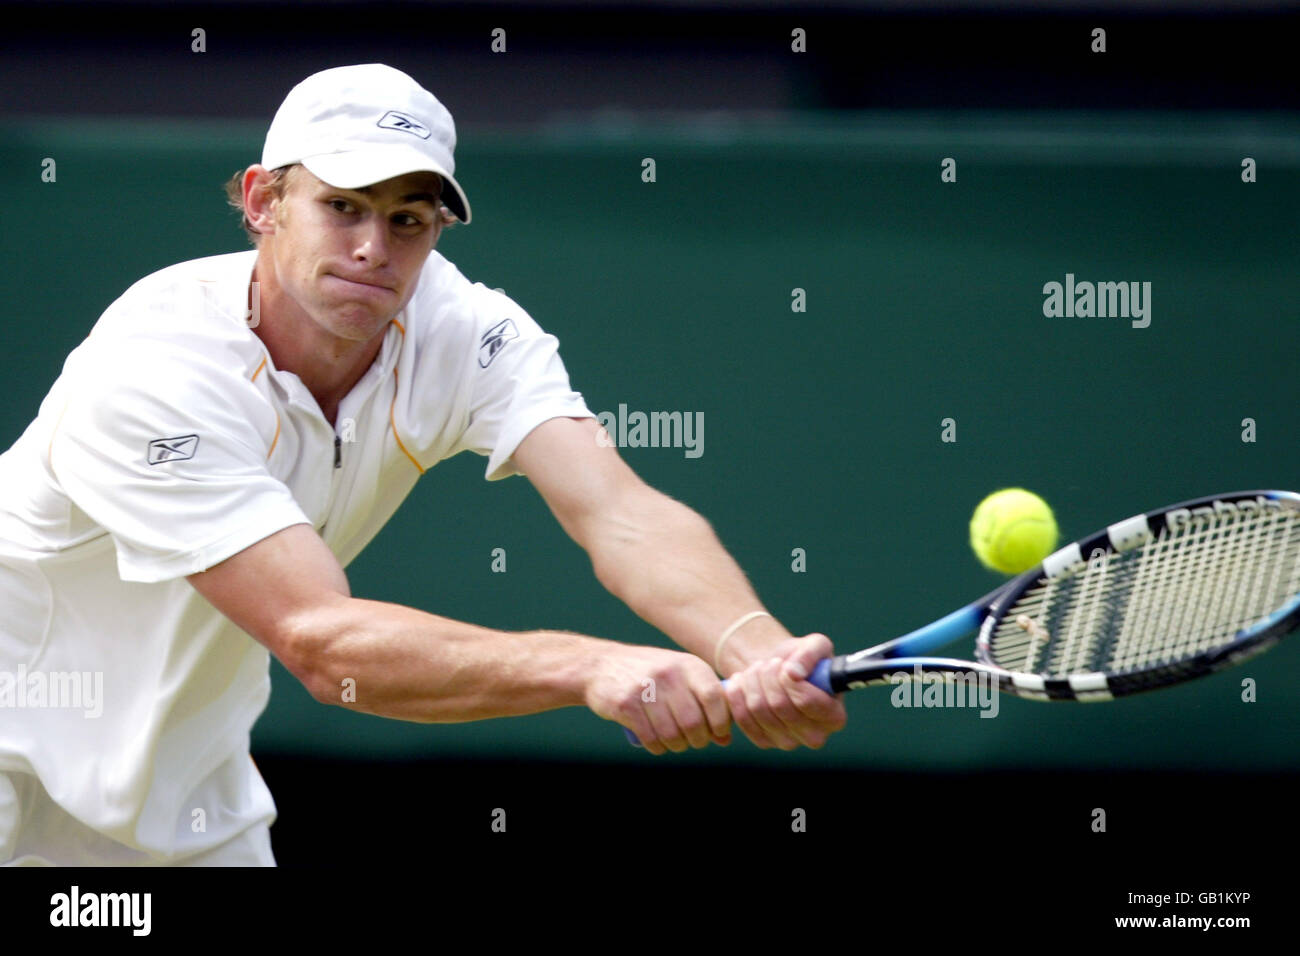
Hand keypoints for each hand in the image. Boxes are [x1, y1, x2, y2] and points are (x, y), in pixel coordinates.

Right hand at [585, 643, 731, 754]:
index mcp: (688, 665)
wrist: (602, 665)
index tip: (716, 732)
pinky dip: (657, 747)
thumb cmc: (651, 676)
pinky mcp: (626, 704)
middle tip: (693, 741)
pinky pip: (651, 738)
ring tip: (676, 743)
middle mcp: (669, 674)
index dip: (720, 721)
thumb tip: (725, 738)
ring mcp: (646, 689)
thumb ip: (704, 703)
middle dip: (697, 740)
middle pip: (694, 722)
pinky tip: (657, 743)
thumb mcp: (680, 678)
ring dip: (677, 746)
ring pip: (672, 734)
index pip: (715, 697)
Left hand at [723, 633, 846, 749]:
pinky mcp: (765, 742)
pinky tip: (741, 681)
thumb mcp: (815, 645)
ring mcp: (789, 743)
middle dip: (768, 675)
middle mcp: (815, 736)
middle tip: (769, 663)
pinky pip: (743, 718)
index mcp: (835, 716)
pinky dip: (737, 695)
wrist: (779, 673)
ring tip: (757, 669)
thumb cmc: (802, 660)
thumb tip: (794, 671)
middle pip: (779, 705)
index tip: (785, 665)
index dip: (789, 679)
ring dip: (752, 681)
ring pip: (758, 709)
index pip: (806, 701)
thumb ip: (811, 653)